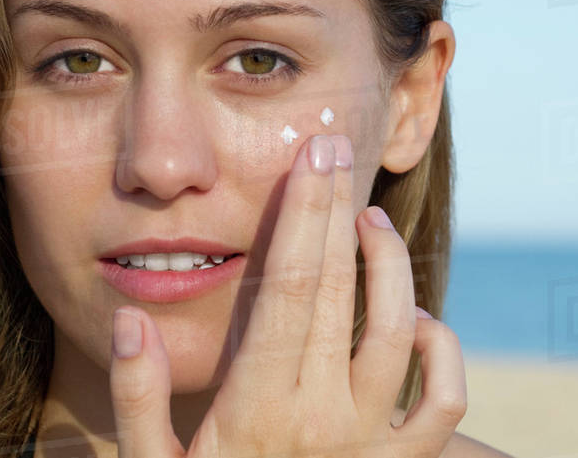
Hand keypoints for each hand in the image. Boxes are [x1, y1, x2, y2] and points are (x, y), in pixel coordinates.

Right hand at [107, 133, 466, 457]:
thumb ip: (139, 399)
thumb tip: (132, 318)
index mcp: (258, 410)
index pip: (290, 288)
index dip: (303, 214)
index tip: (312, 156)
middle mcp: (324, 421)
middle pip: (341, 292)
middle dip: (338, 209)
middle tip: (337, 150)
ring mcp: (370, 447)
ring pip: (402, 334)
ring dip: (392, 268)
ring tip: (367, 224)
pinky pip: (444, 405)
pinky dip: (443, 351)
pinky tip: (419, 319)